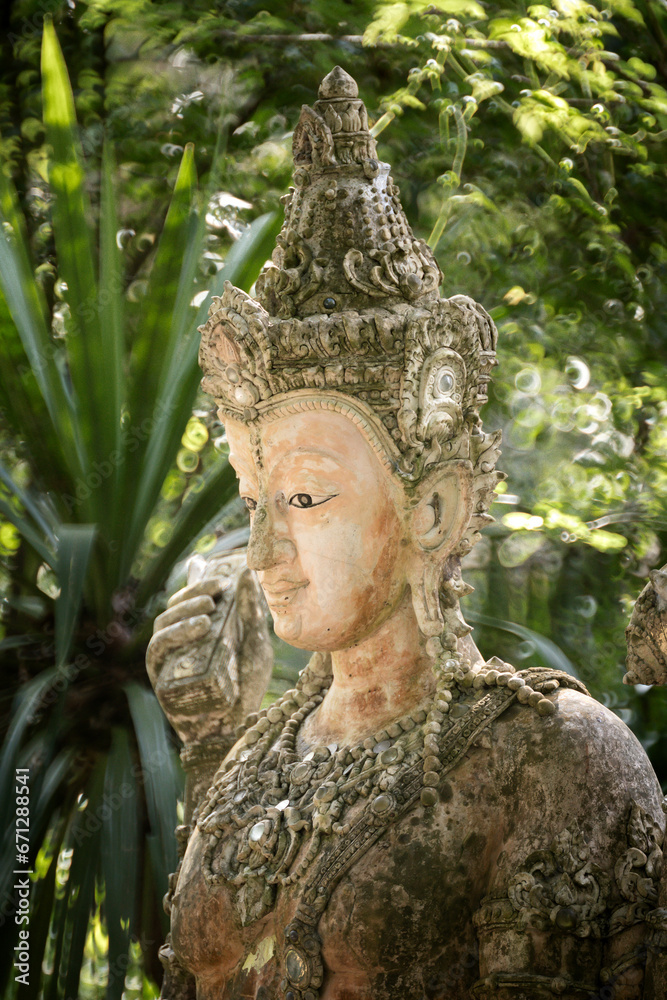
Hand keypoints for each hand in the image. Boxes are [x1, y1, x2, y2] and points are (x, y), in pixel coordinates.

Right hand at [146, 550, 272, 744]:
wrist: (238, 728)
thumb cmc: (245, 685)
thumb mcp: (255, 643)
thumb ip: (250, 612)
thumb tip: (246, 573)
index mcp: (199, 630)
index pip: (190, 598)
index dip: (195, 579)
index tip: (208, 566)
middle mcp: (179, 640)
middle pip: (175, 606)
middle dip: (195, 592)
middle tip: (219, 585)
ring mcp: (166, 658)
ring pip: (163, 624)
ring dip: (183, 610)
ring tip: (209, 607)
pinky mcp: (159, 676)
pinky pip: (158, 650)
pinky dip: (175, 634)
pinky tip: (199, 627)